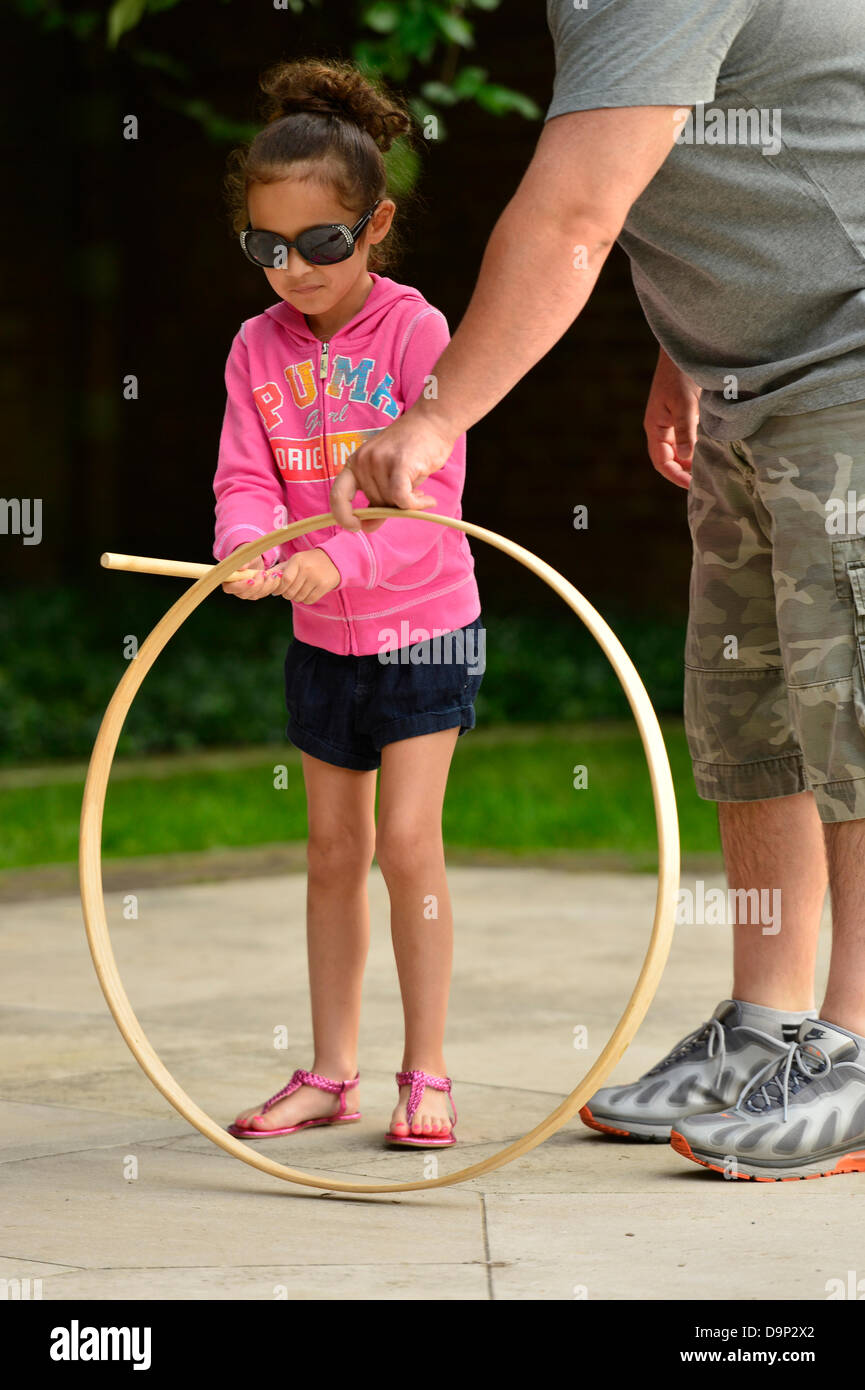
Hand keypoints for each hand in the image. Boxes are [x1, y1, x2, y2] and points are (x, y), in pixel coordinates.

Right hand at [221, 553, 284, 599]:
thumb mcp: (244, 553)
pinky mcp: (256, 593)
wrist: (253, 558)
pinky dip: (272, 585)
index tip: (251, 580)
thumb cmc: (245, 554)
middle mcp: (236, 589)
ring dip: (267, 585)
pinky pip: (265, 593)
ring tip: (273, 573)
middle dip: (257, 585)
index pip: (230, 588)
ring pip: (256, 595)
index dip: (241, 586)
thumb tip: (241, 568)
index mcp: (228, 579)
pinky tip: (277, 576)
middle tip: (263, 573)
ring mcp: (246, 592)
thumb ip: (243, 560)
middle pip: (244, 594)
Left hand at [272, 548, 340, 602]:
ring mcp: (316, 578)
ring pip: (299, 597)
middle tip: (289, 592)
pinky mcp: (324, 586)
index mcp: (297, 561)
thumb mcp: (295, 561)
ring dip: (296, 597)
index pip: (285, 580)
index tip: (278, 591)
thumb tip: (265, 578)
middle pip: (291, 591)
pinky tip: (307, 593)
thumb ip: (280, 569)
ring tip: (299, 591)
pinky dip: (306, 600)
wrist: (333, 560)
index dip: (279, 589)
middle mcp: (307, 569)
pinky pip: (309, 600)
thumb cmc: (308, 561)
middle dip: (287, 595)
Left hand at [328, 404, 454, 533]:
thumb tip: (367, 528)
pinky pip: (402, 499)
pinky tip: (428, 501)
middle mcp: (362, 461)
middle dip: (394, 505)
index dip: (342, 516)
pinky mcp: (400, 463)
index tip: (355, 527)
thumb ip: (376, 500)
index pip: (337, 495)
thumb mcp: (386, 474)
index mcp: (354, 463)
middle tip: (410, 493)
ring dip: (409, 503)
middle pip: (374, 503)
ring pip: (391, 502)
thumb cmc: (411, 450)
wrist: (432, 421)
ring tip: (420, 490)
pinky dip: (416, 505)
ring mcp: (379, 460)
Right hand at [643, 348, 701, 488]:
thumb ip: (684, 430)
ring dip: (696, 462)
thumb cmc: (680, 374)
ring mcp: (675, 423)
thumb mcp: (683, 403)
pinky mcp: (688, 416)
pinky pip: (692, 439)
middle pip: (672, 460)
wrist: (687, 351)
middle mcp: (663, 429)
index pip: (662, 462)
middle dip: (687, 473)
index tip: (692, 487)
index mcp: (655, 428)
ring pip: (683, 451)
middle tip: (707, 483)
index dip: (675, 477)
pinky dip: (702, 448)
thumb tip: (686, 457)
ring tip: (714, 471)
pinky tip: (717, 452)